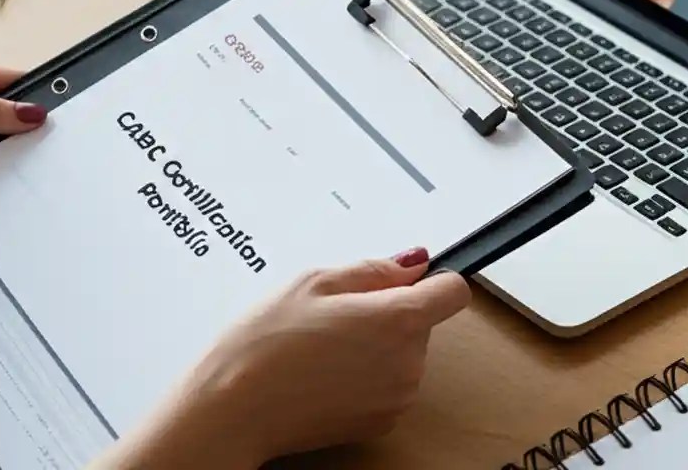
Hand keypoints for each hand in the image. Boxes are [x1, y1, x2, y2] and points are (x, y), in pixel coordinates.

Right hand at [90, 248, 470, 468]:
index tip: (406, 280)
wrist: (233, 410)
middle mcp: (408, 363)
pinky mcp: (380, 423)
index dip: (431, 280)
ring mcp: (397, 398)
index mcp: (399, 320)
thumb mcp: (314, 281)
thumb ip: (375, 269)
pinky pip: (386, 386)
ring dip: (375, 346)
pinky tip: (322, 373)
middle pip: (422, 324)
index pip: (453, 291)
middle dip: (387, 313)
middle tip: (334, 314)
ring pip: (403, 355)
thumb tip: (414, 263)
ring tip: (321, 346)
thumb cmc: (265, 345)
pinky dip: (364, 376)